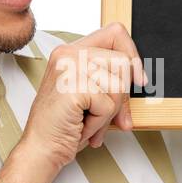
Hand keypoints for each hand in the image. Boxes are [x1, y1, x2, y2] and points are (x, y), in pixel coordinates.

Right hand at [16, 22, 145, 174]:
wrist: (41, 149)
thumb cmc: (64, 125)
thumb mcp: (91, 95)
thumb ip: (110, 79)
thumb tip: (140, 78)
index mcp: (70, 51)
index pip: (115, 32)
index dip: (132, 55)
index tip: (138, 80)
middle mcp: (67, 54)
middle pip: (122, 61)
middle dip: (122, 95)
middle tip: (106, 116)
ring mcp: (68, 68)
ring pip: (118, 85)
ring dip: (109, 113)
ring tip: (88, 122)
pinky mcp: (73, 87)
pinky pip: (109, 105)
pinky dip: (100, 123)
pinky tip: (82, 127)